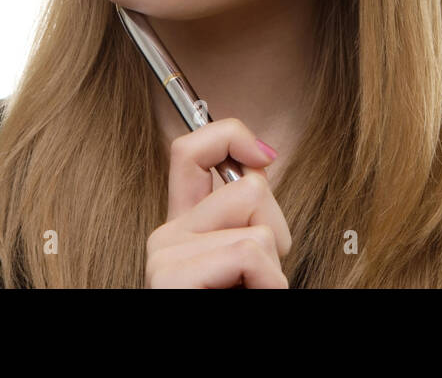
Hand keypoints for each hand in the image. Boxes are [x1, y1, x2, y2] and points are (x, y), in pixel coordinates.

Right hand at [145, 117, 291, 287]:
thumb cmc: (237, 304)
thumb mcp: (250, 258)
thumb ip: (248, 211)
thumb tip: (259, 158)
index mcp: (184, 225)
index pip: (191, 149)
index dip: (232, 136)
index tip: (265, 156)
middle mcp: (167, 234)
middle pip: (249, 189)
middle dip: (277, 232)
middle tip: (260, 274)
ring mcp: (164, 255)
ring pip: (258, 230)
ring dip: (274, 270)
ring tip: (252, 290)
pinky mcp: (168, 277)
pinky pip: (247, 255)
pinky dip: (270, 284)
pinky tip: (250, 296)